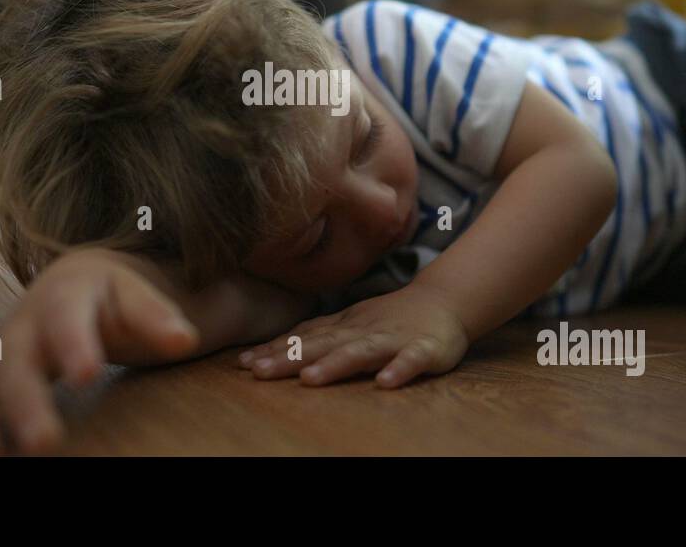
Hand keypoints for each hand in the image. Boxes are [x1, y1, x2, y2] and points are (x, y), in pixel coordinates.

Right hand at [0, 248, 198, 454]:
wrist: (80, 279)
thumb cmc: (116, 293)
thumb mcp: (141, 294)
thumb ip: (158, 316)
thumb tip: (184, 340)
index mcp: (67, 291)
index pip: (69, 313)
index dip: (75, 342)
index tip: (88, 374)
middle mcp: (25, 319)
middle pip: (18, 360)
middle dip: (26, 403)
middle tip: (44, 442)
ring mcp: (3, 345)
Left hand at [237, 283, 469, 387]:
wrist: (442, 302)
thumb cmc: (387, 318)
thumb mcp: (347, 324)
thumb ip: (314, 338)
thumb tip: (266, 352)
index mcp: (344, 326)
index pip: (305, 338)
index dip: (275, 350)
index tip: (243, 363)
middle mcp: (363, 331)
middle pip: (323, 345)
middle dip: (290, 359)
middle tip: (259, 371)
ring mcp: (393, 340)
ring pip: (361, 352)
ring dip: (335, 364)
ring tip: (310, 379)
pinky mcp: (425, 350)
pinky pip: (411, 361)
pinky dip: (398, 370)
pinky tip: (384, 383)